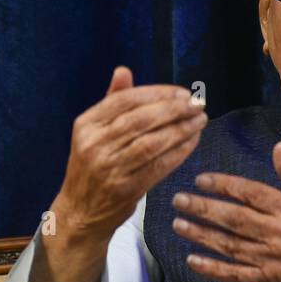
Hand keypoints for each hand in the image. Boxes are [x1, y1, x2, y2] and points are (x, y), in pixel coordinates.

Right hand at [50, 66, 206, 244]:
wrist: (80, 211)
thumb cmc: (92, 166)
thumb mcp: (93, 132)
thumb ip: (111, 102)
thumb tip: (123, 70)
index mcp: (86, 124)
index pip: (126, 100)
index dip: (157, 94)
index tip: (182, 92)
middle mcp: (95, 144)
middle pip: (141, 120)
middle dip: (174, 109)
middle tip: (198, 104)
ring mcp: (109, 168)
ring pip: (152, 143)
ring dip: (181, 130)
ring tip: (200, 120)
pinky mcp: (126, 189)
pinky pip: (158, 166)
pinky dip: (179, 152)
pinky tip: (192, 142)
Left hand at [170, 141, 280, 281]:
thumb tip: (278, 148)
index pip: (248, 192)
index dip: (222, 184)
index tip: (201, 179)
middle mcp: (276, 233)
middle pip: (230, 217)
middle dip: (201, 207)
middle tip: (178, 200)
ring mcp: (270, 260)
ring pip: (227, 245)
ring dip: (200, 234)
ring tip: (178, 224)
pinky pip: (234, 275)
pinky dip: (211, 268)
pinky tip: (192, 260)